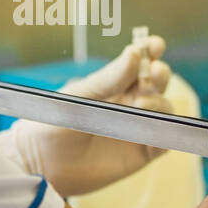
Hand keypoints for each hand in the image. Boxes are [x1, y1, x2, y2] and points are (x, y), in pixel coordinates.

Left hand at [0, 36, 174, 196]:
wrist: (41, 163)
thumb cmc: (54, 122)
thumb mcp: (80, 96)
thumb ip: (108, 79)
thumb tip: (135, 53)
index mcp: (113, 84)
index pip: (139, 62)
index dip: (151, 51)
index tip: (155, 45)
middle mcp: (128, 103)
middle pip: (157, 83)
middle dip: (161, 74)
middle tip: (155, 71)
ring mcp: (136, 127)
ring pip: (164, 110)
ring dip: (160, 103)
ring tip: (141, 104)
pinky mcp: (140, 153)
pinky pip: (163, 142)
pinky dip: (165, 134)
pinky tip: (152, 131)